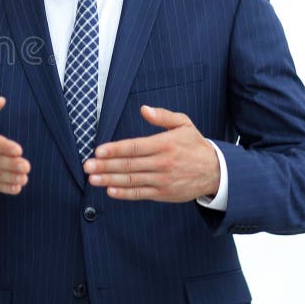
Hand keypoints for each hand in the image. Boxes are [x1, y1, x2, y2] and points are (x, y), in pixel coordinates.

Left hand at [84, 105, 219, 201]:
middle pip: (129, 165)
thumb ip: (163, 116)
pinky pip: (141, 194)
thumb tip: (144, 109)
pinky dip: (124, 193)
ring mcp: (163, 180)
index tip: (98, 151)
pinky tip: (110, 191)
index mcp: (164, 144)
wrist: (217, 172)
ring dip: (110, 180)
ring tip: (93, 178)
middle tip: (87, 166)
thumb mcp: (184, 124)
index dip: (115, 150)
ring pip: (132, 180)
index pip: (135, 147)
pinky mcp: (164, 194)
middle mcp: (162, 163)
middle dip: (106, 166)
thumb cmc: (195, 145)